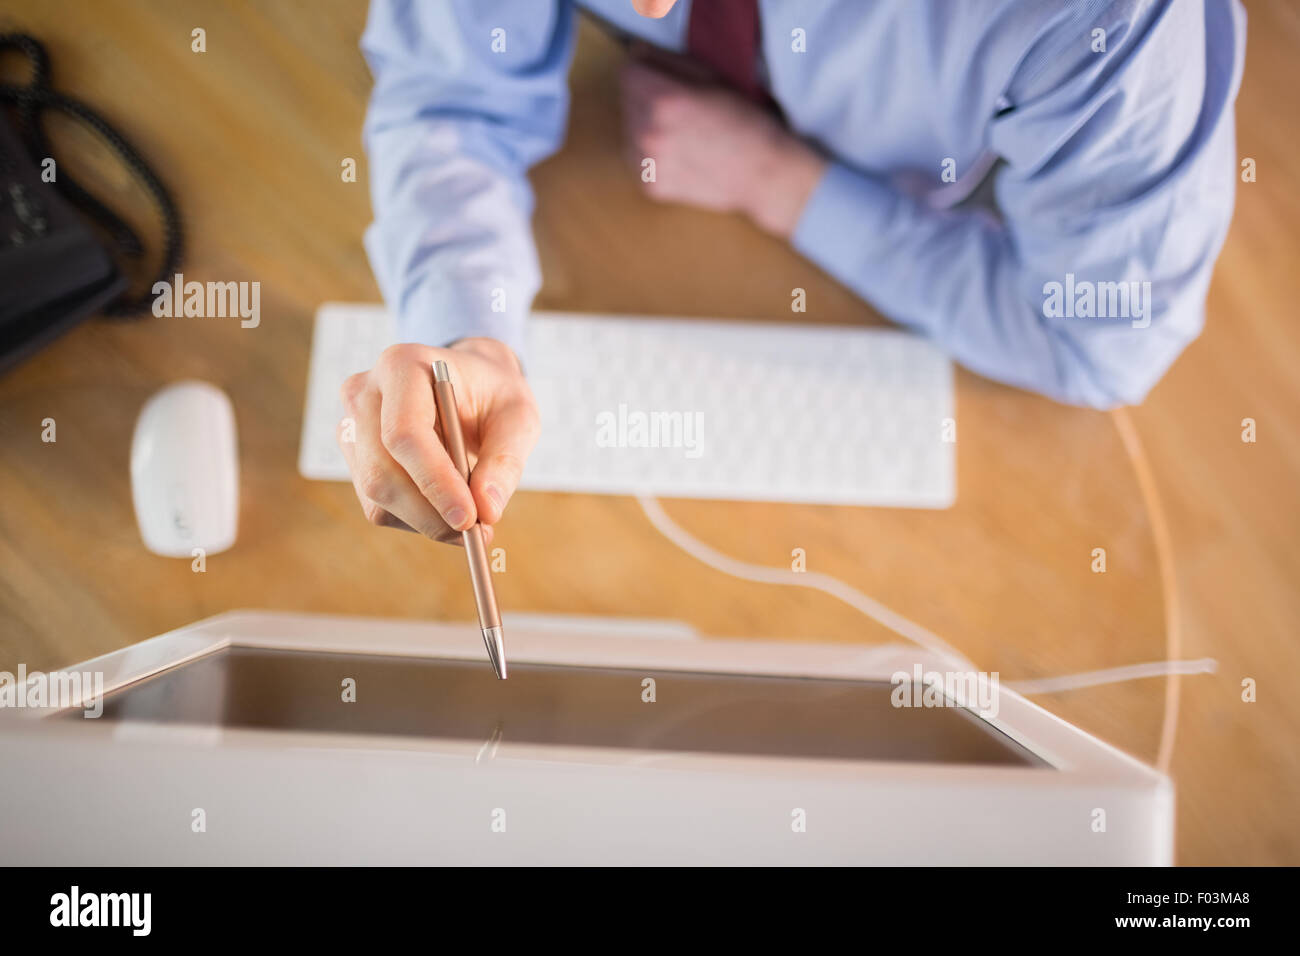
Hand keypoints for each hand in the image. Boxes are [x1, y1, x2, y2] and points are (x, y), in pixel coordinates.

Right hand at [338, 337, 538, 544]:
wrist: (469, 382)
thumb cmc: (494, 394)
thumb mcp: (518, 417)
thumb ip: (506, 461)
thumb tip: (486, 512)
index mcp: (402, 366)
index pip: (404, 433)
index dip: (434, 482)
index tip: (469, 519)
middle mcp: (365, 393)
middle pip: (381, 472)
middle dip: (431, 514)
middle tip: (477, 534)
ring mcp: (351, 426)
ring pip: (377, 496)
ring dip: (427, 521)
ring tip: (471, 519)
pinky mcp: (354, 457)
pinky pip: (378, 506)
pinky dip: (416, 519)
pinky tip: (446, 506)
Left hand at [620, 58, 826, 238]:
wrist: (762, 173)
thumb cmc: (744, 121)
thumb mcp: (711, 77)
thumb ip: (668, 61)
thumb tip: (637, 54)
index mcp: (664, 99)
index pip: (628, 72)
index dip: (647, 71)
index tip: (664, 79)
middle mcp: (649, 132)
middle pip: (627, 101)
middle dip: (646, 98)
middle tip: (681, 111)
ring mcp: (648, 163)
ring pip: (629, 131)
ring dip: (646, 127)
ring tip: (681, 135)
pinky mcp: (650, 186)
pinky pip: (637, 160)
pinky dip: (651, 156)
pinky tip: (679, 155)